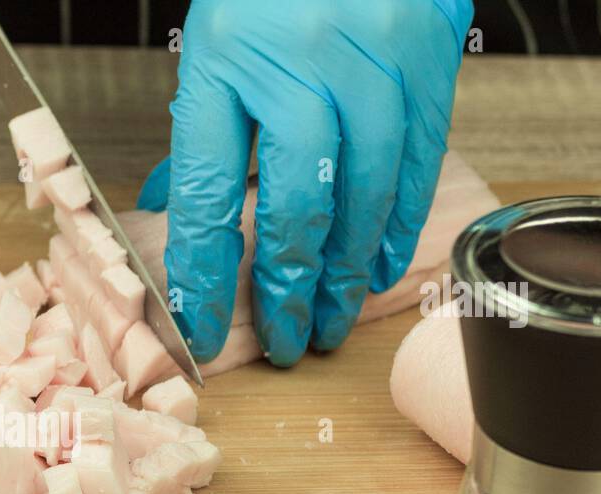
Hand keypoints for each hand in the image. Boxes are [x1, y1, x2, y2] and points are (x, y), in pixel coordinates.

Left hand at [138, 0, 472, 365]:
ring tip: (335, 319)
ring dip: (350, 272)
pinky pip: (419, 160)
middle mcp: (299, 62)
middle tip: (289, 340)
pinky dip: (400, 223)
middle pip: (295, 207)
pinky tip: (382, 264)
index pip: (206, 195)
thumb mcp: (209, 46)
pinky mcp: (427, 53)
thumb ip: (198, 135)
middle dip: (289, 289)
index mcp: (222, 62)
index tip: (200, 328)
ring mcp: (372, 57)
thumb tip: (173, 221)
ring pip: (366, 194)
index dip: (204, 275)